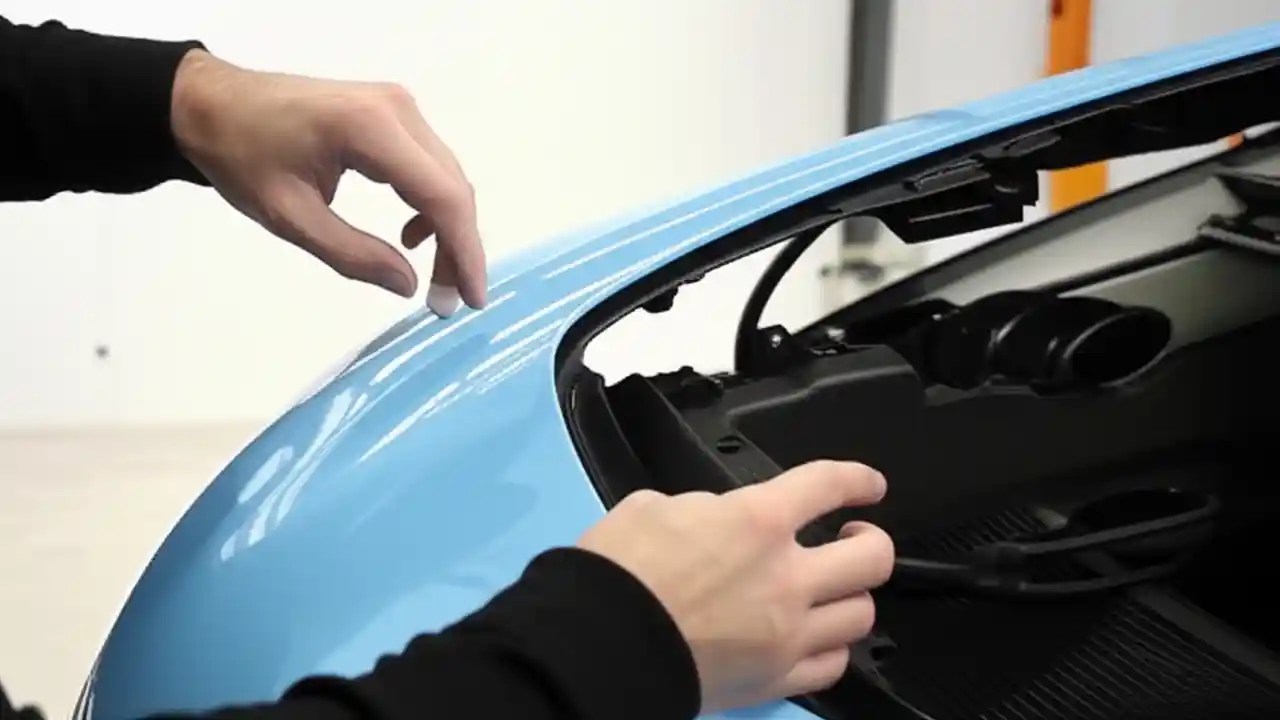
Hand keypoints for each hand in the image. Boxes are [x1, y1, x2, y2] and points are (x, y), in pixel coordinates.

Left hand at [169, 50, 484, 311]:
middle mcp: (397, 110)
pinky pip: (429, 165)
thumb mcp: (289, 216)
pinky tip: (411, 235)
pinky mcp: (391, 113)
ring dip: (448, 228)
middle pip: (452, 186)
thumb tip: (410, 286)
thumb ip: (352, 254)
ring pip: (446, 177)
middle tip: (449, 300)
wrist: (211, 104)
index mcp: (370, 129)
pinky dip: (431, 204)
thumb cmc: (240, 156)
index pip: (441, 195)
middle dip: (459, 246)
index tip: (471, 298)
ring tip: (436, 277)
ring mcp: (398, 107)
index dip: (464, 250)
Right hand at [576, 461, 893, 712]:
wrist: (599, 643)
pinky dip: (830, 648)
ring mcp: (787, 634)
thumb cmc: (617, 570)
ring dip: (850, 597)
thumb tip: (715, 522)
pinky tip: (815, 638)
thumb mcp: (654, 507)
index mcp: (757, 520)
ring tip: (832, 592)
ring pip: (861, 616)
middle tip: (852, 539)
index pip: (829, 485)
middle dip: (871, 542)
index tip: (869, 485)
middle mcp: (786, 577)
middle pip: (873, 558)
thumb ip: (703, 509)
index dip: (857, 480)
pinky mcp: (775, 680)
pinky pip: (833, 665)